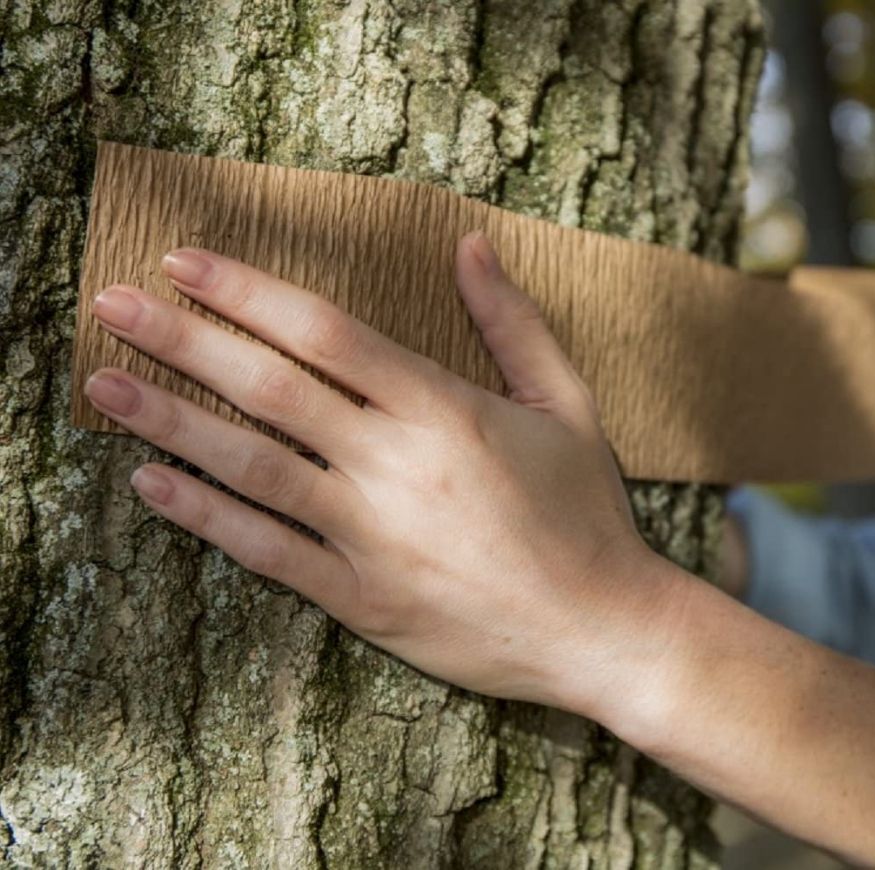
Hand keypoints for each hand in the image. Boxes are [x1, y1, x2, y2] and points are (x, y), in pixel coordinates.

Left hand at [84, 233, 687, 712]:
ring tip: (101, 382)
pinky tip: (150, 484)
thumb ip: (513, 322)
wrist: (601, 628)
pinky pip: (266, 552)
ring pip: (251, 467)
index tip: (184, 259)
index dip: (247, 290)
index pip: (324, 331)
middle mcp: (395, 465)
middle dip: (182, 338)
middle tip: (108, 302)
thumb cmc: (588, 512)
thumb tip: (470, 245)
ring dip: (169, 421)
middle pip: (269, 389)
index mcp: (444, 409)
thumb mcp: (567, 404)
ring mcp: (371, 536)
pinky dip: (203, 518)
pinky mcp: (361, 598)